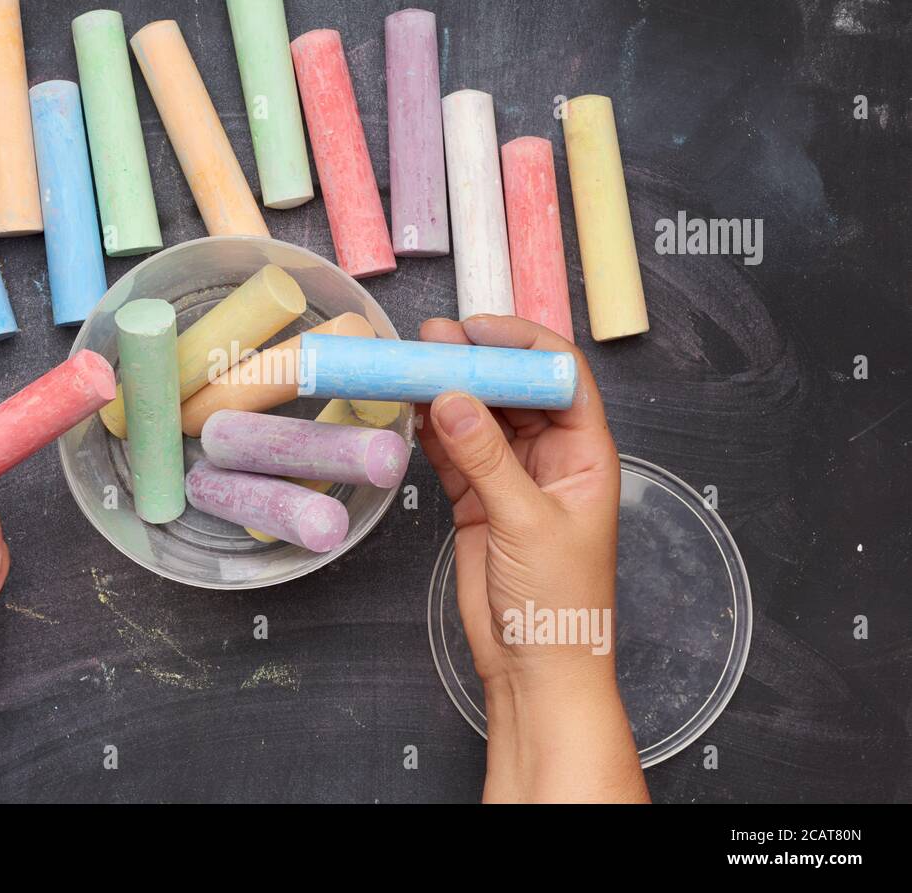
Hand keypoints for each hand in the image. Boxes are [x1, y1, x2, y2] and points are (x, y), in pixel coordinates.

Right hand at [418, 315, 647, 802]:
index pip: (559, 377)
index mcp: (586, 454)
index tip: (477, 329)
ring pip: (478, 417)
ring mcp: (511, 478)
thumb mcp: (526, 522)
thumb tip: (450, 398)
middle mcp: (551, 458)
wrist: (535, 668)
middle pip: (512, 391)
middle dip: (474, 362)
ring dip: (447, 391)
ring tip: (410, 365)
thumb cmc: (561, 603)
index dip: (521, 345)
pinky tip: (410, 409)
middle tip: (431, 341)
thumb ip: (485, 457)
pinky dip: (430, 430)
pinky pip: (453, 450)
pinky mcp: (478, 500)